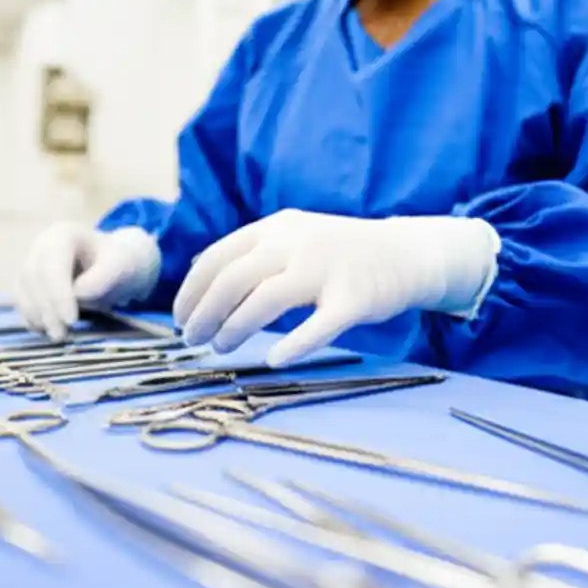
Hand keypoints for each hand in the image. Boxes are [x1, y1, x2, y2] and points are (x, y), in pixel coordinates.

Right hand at [16, 223, 160, 340]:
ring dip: (36, 316)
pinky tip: (46, 331)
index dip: (58, 294)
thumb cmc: (116, 262)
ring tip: (57, 336)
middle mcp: (41, 245)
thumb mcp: (120, 266)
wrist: (111, 263)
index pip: (53, 265)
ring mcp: (31, 261)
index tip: (71, 320)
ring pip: (23, 290)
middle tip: (62, 335)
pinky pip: (21, 299)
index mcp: (63, 235)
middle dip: (46, 309)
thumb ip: (102, 278)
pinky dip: (31, 316)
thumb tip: (78, 294)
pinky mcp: (27, 280)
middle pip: (34, 278)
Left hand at [174, 209, 499, 365]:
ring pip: (265, 300)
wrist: (408, 253)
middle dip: (205, 314)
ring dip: (234, 330)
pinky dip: (292, 345)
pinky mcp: (355, 299)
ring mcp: (328, 269)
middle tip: (193, 340)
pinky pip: (318, 326)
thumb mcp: (294, 237)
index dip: (191, 291)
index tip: (180, 318)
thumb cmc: (340, 253)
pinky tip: (273, 360)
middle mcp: (298, 243)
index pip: (218, 257)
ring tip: (221, 348)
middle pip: (234, 279)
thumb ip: (253, 253)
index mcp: (277, 227)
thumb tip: (197, 278)